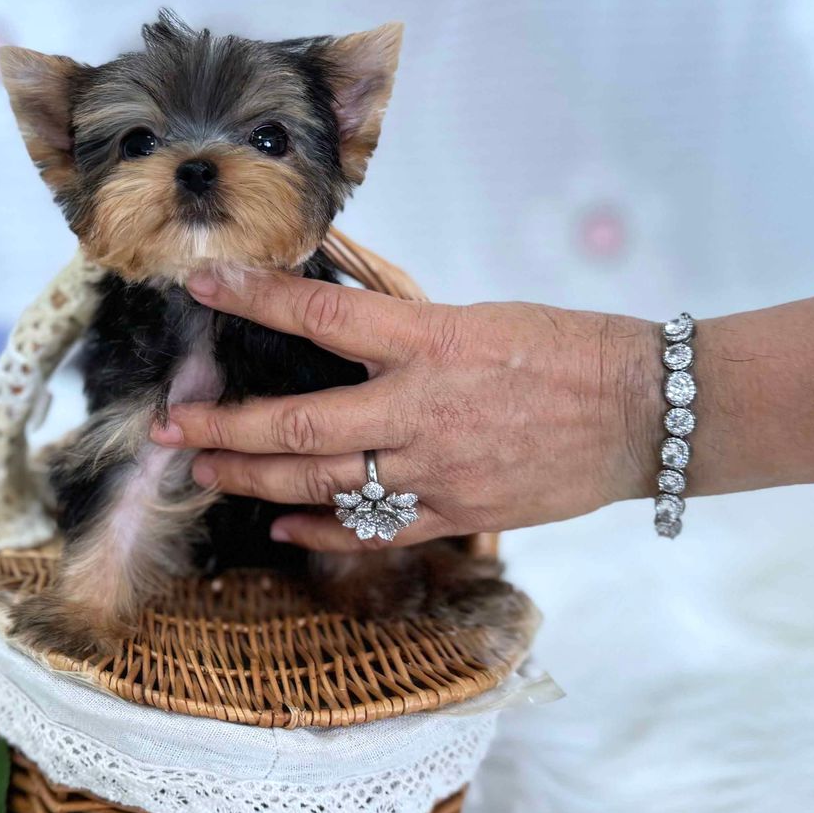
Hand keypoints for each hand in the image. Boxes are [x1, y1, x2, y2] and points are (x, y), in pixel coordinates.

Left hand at [149, 269, 656, 550]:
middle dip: (223, 428)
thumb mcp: (479, 317)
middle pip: (297, 427)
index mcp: (429, 342)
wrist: (643, 412)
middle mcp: (421, 410)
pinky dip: (320, 527)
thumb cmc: (567, 350)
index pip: (322, 314)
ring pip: (322, 485)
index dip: (256, 296)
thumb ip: (406, 335)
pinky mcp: (457, 512)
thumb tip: (339, 331)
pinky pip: (374, 528)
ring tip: (203, 470)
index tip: (207, 284)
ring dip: (254, 480)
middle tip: (170, 425)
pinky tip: (280, 522)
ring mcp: (436, 471)